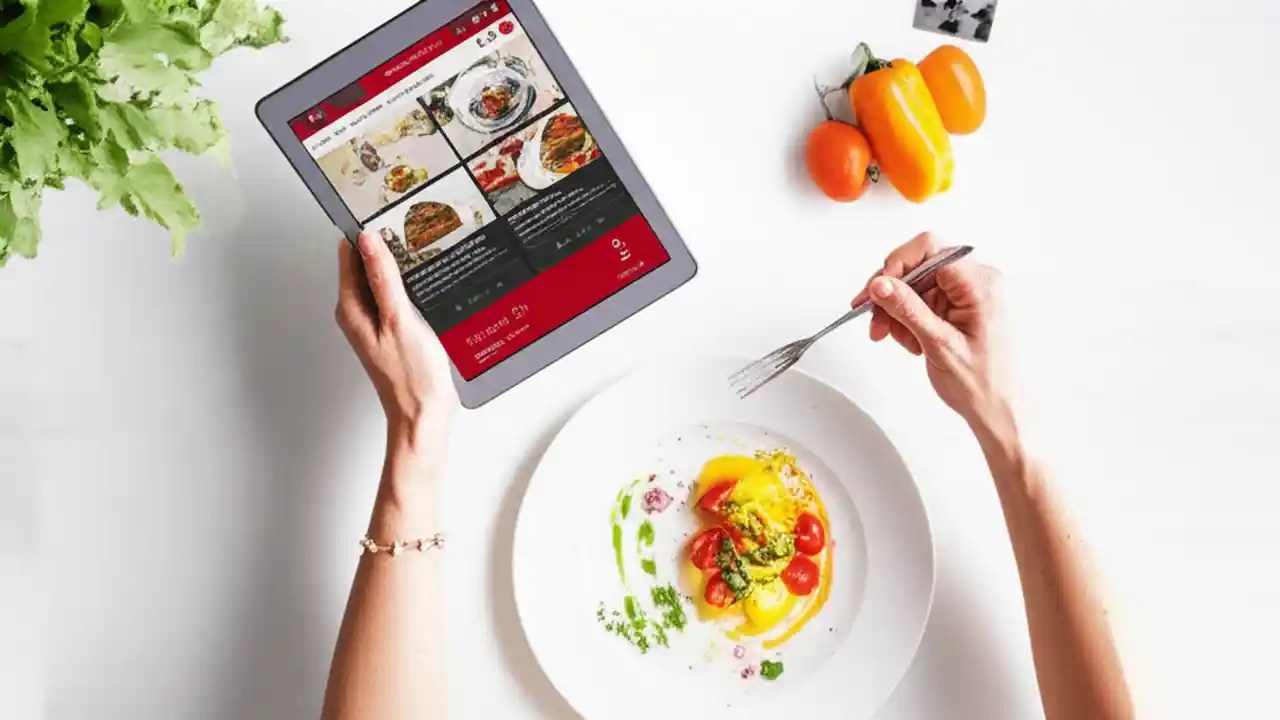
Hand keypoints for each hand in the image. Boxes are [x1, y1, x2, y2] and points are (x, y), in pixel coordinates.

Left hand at [337, 231, 457, 453]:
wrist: (424, 416)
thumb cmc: (412, 376)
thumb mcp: (399, 319)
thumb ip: (383, 278)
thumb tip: (368, 239)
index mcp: (351, 308)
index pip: (349, 254)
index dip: (365, 230)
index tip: (384, 211)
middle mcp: (358, 313)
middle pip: (365, 264)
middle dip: (384, 243)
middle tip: (408, 221)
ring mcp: (376, 322)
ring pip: (382, 280)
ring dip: (398, 263)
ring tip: (422, 243)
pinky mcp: (393, 329)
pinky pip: (395, 296)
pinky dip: (408, 283)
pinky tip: (428, 277)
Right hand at [854, 232, 1012, 431]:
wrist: (1002, 413)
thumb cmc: (983, 385)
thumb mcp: (937, 344)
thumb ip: (907, 309)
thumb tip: (880, 283)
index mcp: (982, 284)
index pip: (929, 249)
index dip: (896, 267)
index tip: (875, 292)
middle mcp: (981, 282)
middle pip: (921, 266)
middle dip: (893, 293)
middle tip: (874, 320)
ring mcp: (974, 294)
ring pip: (921, 285)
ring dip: (900, 309)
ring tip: (895, 338)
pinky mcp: (967, 307)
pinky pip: (930, 300)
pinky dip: (913, 318)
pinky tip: (911, 340)